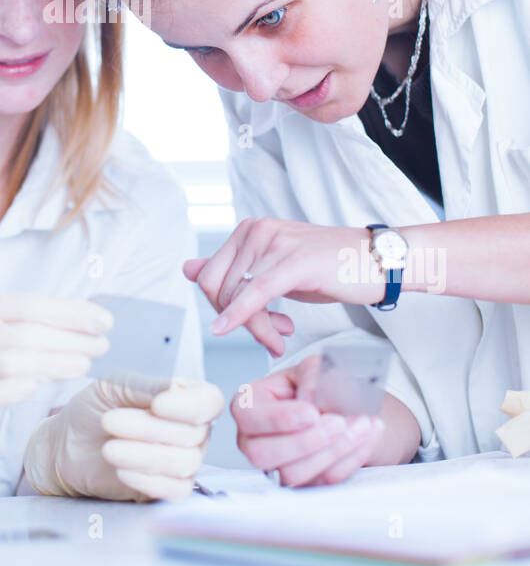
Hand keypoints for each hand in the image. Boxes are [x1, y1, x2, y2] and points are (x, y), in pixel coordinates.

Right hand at [0, 292, 112, 456]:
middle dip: (69, 339)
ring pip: (9, 362)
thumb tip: (88, 319)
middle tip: (101, 346)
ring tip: (83, 365)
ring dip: (52, 364)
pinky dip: (8, 391)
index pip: (28, 304)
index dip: (69, 312)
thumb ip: (28, 325)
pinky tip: (35, 387)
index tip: (104, 321)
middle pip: (22, 333)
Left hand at [23, 374, 225, 500]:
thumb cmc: (94, 409)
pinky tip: (121, 470)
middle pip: (192, 433)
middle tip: (109, 421)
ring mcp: (184, 462)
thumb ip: (148, 385)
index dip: (190, 405)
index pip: (210, 401)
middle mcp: (192, 431)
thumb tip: (177, 388)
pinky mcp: (169, 489)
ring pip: (183, 462)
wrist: (67, 445)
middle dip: (147, 428)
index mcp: (184, 398)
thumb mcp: (115, 386)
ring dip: (142, 455)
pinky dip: (146, 480)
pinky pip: (175, 490)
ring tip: (109, 448)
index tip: (157, 405)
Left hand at [185, 218, 386, 342]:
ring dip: (257, 329)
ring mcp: (274, 242)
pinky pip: (255, 294)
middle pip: (219, 289)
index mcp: (248, 230)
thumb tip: (187, 269)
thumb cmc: (328, 268)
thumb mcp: (274, 268)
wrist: (378, 262)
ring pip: (239, 298)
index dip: (223, 309)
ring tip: (282, 336)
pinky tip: (247, 335)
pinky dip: (243, 318)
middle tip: (271, 336)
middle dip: (238, 321)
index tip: (252, 323)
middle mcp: (256, 230)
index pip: (209, 277)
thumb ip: (232, 270)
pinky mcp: (294, 261)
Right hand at [232, 356, 385, 486]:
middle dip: (304, 442)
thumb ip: (312, 377)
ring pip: (293, 474)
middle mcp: (255, 438)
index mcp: (251, 402)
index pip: (248, 416)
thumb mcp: (318, 366)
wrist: (354, 406)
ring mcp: (277, 464)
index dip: (279, 419)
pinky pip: (322, 481)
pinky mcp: (303, 483)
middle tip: (338, 423)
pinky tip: (365, 436)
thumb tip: (310, 401)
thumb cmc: (326, 384)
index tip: (312, 412)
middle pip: (261, 454)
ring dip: (334, 450)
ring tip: (361, 425)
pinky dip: (350, 458)